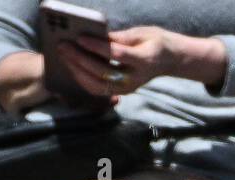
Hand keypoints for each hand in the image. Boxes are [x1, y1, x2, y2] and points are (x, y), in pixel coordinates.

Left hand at [70, 27, 226, 94]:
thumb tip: (95, 35)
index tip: (80, 37)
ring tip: (64, 55)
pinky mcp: (121, 91)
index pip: (117, 55)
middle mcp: (135, 78)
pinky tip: (72, 66)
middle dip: (80, 59)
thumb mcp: (142, 33)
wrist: (171, 60)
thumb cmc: (156, 42)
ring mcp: (128, 88)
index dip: (97, 47)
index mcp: (144, 60)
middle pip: (103, 72)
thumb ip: (119, 37)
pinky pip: (98, 89)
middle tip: (63, 45)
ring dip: (77, 71)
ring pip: (97, 85)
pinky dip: (82, 79)